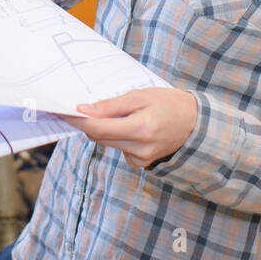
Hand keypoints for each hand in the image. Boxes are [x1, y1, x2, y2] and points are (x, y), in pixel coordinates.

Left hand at [67, 87, 197, 168]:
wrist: (196, 124)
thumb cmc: (170, 104)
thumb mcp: (141, 96)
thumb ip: (111, 105)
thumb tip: (84, 110)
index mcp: (141, 128)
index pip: (98, 128)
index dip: (78, 120)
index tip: (64, 111)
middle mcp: (140, 148)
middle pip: (99, 137)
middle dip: (90, 122)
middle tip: (85, 107)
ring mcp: (141, 159)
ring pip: (108, 143)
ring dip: (105, 129)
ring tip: (122, 114)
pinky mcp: (141, 163)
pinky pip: (119, 148)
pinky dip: (118, 137)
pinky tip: (133, 128)